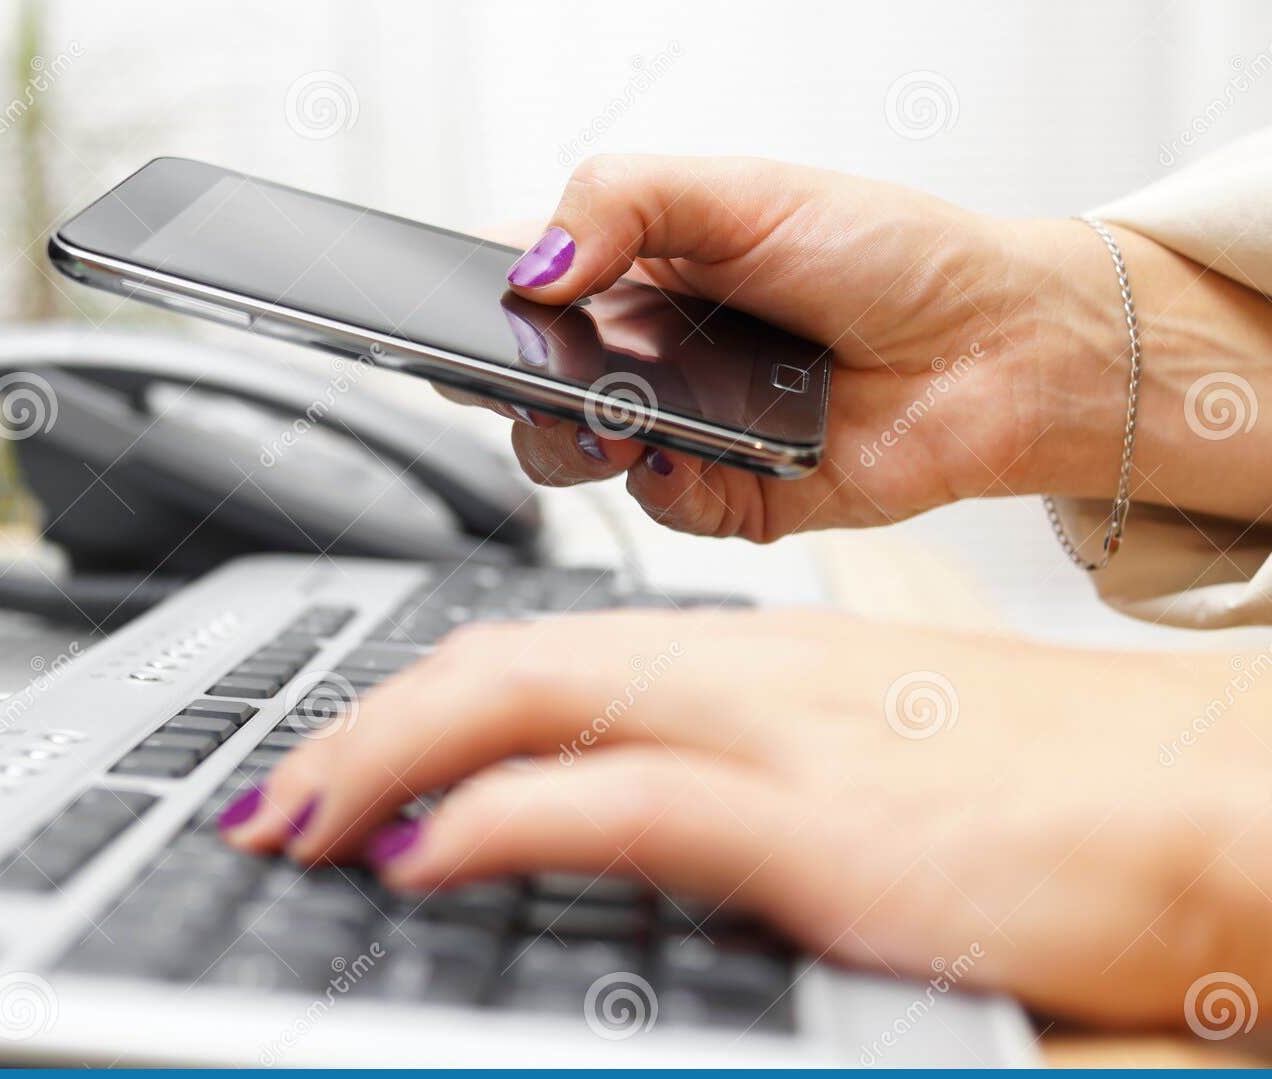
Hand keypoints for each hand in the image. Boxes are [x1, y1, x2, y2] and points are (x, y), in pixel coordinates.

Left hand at [224, 609, 1271, 1025]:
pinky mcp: (828, 827)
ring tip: (302, 816)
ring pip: (530, 702)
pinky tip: (426, 855)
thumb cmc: (1051, 788)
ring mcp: (781, 742)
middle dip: (367, 723)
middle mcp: (746, 680)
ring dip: (389, 756)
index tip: (345, 754)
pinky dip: (498, 816)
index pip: (544, 651)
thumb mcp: (861, 767)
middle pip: (506, 661)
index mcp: (750, 665)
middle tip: (280, 791)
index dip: (420, 697)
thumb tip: (627, 818)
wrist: (1210, 797)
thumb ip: (735, 782)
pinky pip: (622, 800)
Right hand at [463, 155, 1271, 539]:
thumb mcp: (744, 191)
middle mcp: (648, 357)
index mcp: (637, 273)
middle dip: (511, 389)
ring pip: (574, 460)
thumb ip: (623, 202)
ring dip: (575, 444)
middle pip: (523, 388)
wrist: (998, 345)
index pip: (521, 290)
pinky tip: (687, 455)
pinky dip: (664, 489)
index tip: (456, 315)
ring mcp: (683, 431)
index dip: (479, 305)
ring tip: (617, 418)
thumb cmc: (889, 255)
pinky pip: (663, 511)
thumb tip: (533, 266)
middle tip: (534, 374)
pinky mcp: (728, 498)